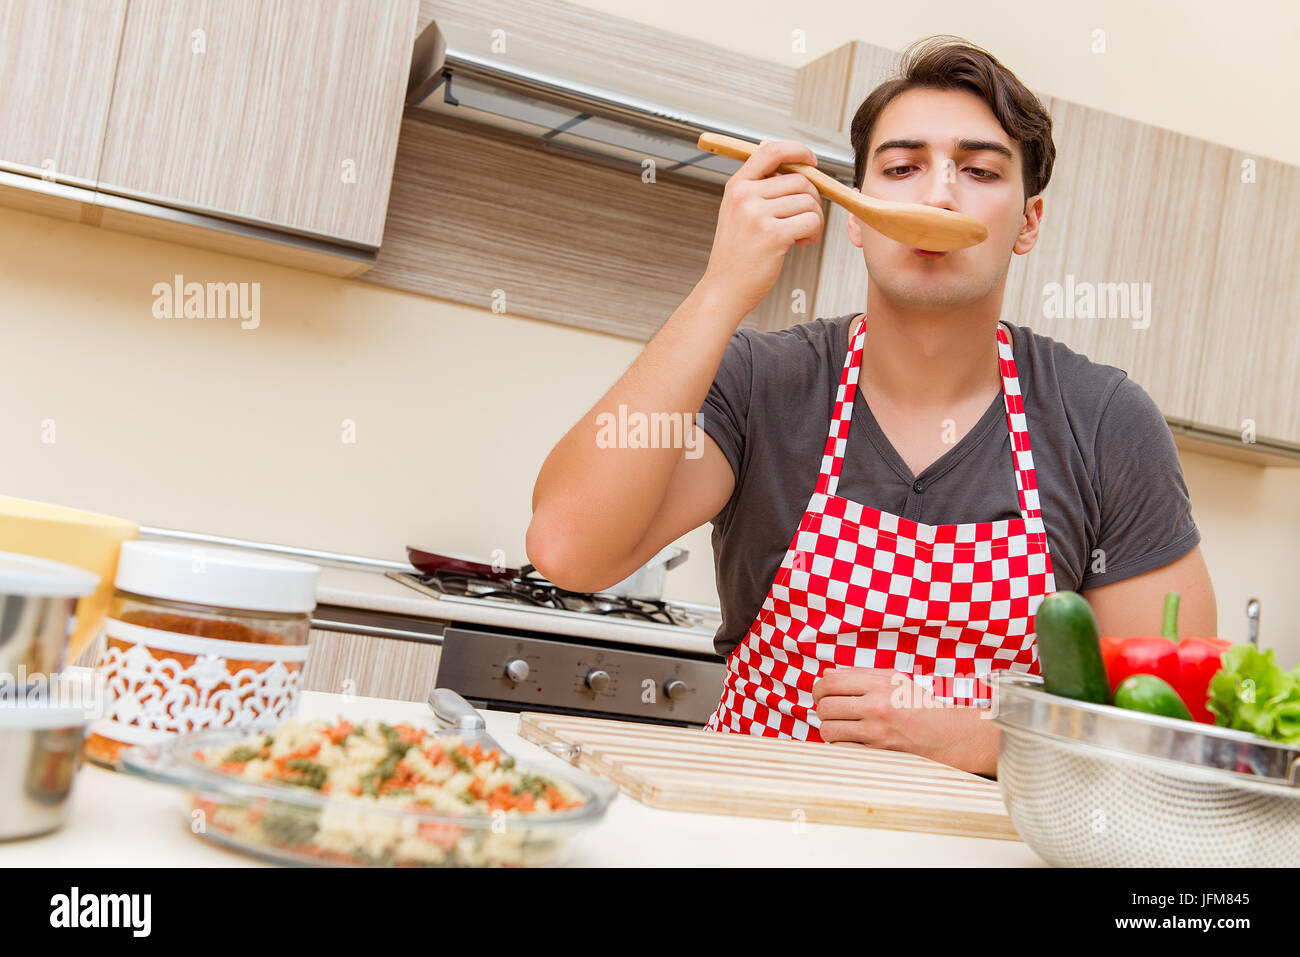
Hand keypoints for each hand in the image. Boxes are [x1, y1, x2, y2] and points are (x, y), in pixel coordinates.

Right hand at [698, 139, 824, 316]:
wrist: (724, 290)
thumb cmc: (735, 254)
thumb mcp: (736, 210)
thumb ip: (755, 181)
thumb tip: (769, 145)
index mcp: (737, 186)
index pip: (771, 151)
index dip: (798, 151)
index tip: (811, 160)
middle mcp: (745, 196)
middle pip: (799, 180)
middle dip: (812, 198)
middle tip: (806, 217)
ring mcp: (758, 215)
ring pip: (808, 201)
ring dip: (815, 219)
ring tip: (801, 234)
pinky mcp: (773, 235)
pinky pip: (811, 220)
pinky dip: (814, 232)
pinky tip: (801, 242)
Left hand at [811, 667, 999, 776]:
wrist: (948, 735)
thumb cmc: (920, 704)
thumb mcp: (894, 680)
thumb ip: (858, 674)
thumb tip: (826, 674)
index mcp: (879, 685)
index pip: (831, 683)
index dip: (819, 688)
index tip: (822, 694)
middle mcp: (876, 708)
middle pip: (825, 706)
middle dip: (823, 709)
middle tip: (831, 711)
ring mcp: (876, 733)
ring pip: (828, 730)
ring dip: (829, 729)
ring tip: (841, 726)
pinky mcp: (878, 754)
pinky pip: (840, 750)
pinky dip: (839, 746)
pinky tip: (850, 741)